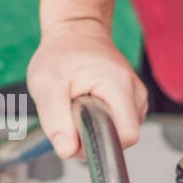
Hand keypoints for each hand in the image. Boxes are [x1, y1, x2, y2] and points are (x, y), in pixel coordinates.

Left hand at [26, 17, 146, 157]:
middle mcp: (135, 92)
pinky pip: (119, 123)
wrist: (76, 32)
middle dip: (94, 136)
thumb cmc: (61, 54)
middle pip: (123, 136)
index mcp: (119, 87)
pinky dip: (101, 120)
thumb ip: (55, 119)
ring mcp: (137, 96)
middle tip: (69, 115)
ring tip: (77, 105)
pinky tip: (87, 105)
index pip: (126, 136)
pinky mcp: (132, 100)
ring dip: (96, 128)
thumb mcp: (46, 84)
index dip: (99, 144)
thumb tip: (67, 151)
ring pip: (120, 131)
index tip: (75, 134)